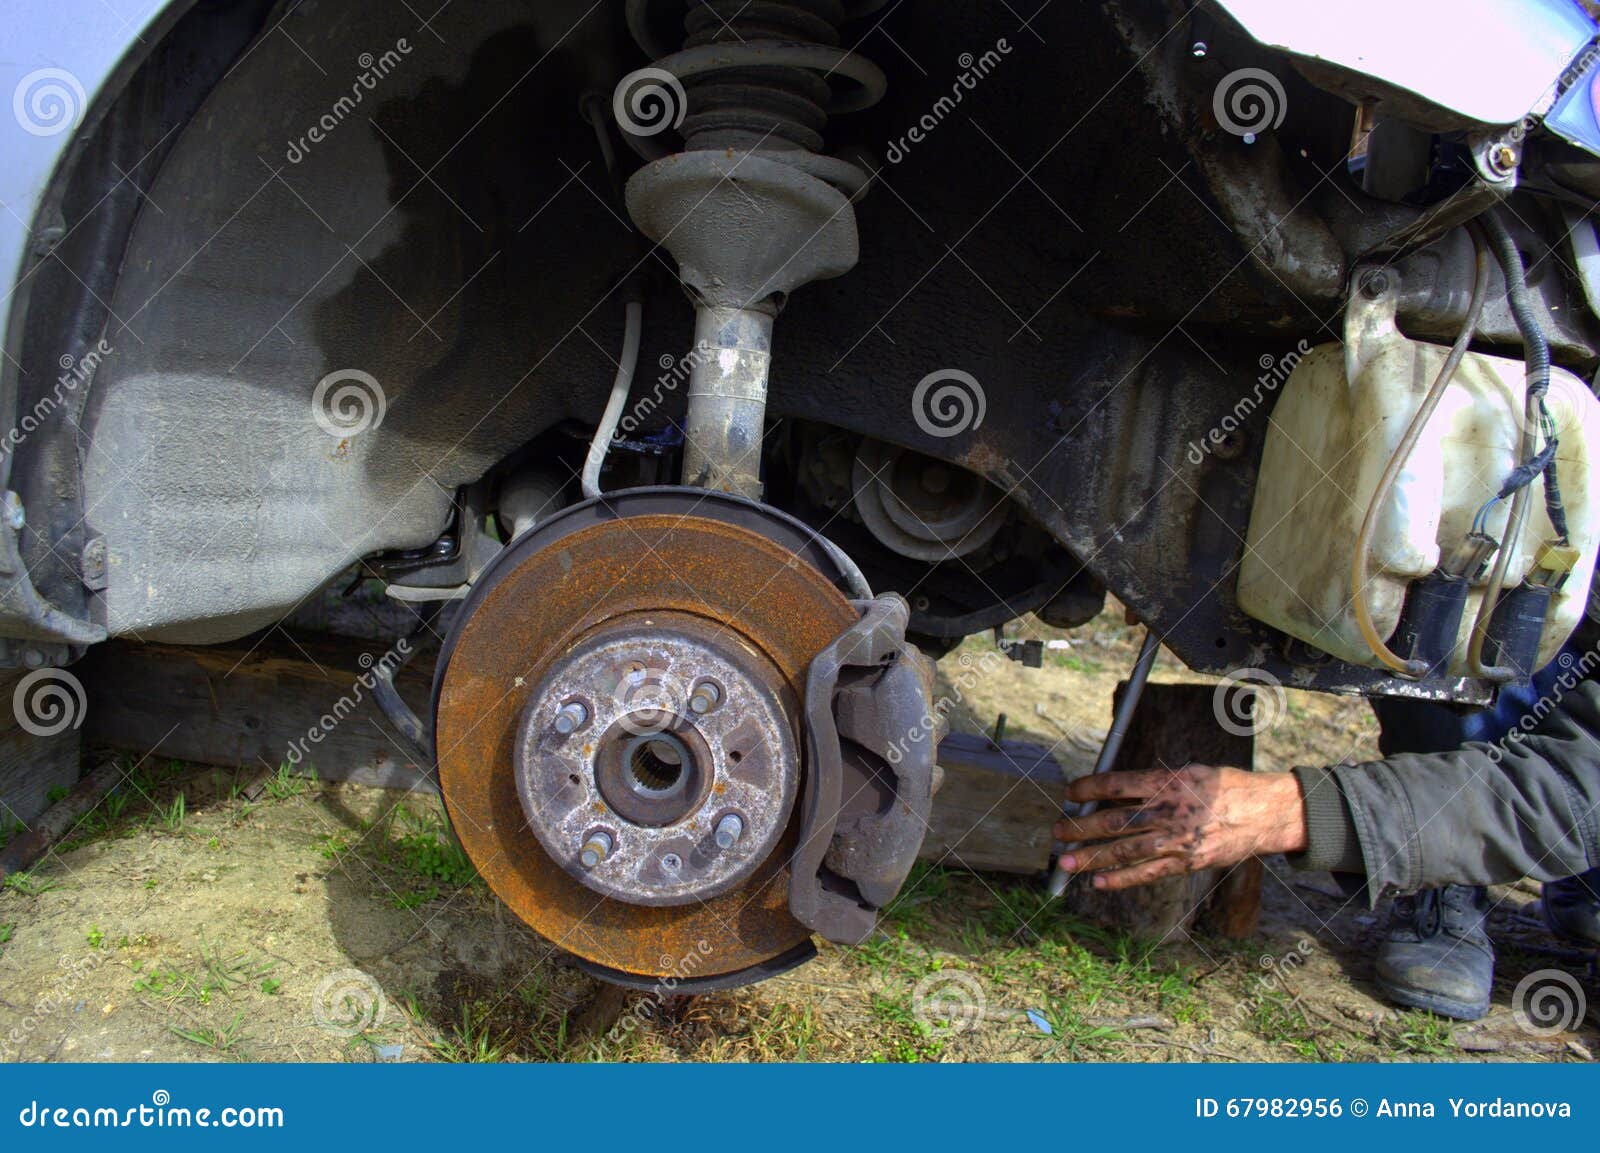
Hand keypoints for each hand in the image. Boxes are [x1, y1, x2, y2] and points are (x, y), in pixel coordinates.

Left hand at [1053, 766, 1306, 890]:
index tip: (1070, 792)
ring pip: (1125, 850)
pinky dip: (1121, 879)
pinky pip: (1148, 873)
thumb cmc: (1222, 787)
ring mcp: (1177, 840)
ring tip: (1065, 862)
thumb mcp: (1187, 772)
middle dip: (1080, 828)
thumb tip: (1111, 791)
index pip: (1116, 784)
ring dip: (1092, 857)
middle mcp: (1168, 811)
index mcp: (1167, 782)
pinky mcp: (1186, 862)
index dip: (1089, 788)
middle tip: (1056, 832)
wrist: (1263, 812)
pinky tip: (1099, 882)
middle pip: (1114, 821)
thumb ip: (1152, 783)